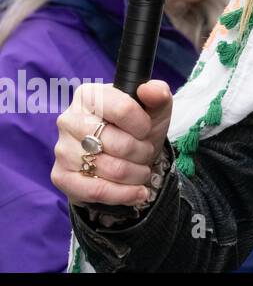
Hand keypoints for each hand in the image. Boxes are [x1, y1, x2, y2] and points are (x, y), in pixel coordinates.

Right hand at [51, 81, 173, 208]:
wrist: (124, 158)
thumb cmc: (138, 128)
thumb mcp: (155, 109)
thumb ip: (158, 94)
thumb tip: (148, 90)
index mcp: (90, 95)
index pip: (124, 109)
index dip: (143, 126)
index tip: (146, 130)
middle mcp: (69, 119)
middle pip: (119, 144)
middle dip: (143, 152)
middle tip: (144, 152)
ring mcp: (62, 149)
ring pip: (111, 169)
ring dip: (137, 174)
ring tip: (140, 169)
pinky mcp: (61, 176)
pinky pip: (95, 191)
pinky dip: (123, 194)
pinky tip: (138, 192)